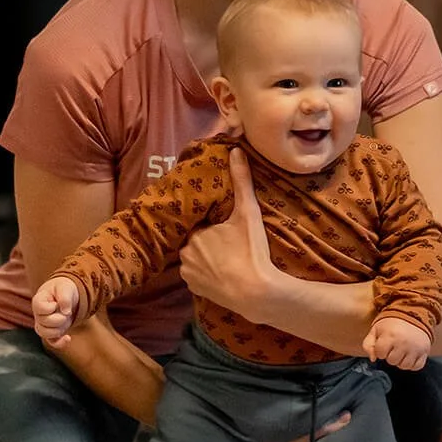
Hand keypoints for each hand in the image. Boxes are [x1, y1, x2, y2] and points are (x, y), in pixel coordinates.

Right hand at [32, 275, 81, 349]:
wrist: (66, 295)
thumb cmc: (63, 289)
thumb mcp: (65, 287)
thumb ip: (64, 297)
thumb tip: (66, 312)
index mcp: (38, 300)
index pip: (39, 308)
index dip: (51, 307)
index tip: (56, 303)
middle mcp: (37, 314)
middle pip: (44, 322)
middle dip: (60, 318)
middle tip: (66, 311)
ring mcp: (43, 325)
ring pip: (45, 334)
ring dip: (60, 328)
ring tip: (66, 319)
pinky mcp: (51, 333)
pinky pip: (52, 342)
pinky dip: (60, 343)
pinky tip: (68, 338)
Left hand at [180, 148, 280, 318]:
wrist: (255, 292)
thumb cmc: (251, 251)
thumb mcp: (248, 213)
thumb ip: (241, 181)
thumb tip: (235, 149)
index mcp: (195, 232)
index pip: (201, 224)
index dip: (215, 227)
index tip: (229, 231)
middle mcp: (186, 253)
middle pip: (197, 242)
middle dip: (210, 242)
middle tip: (232, 245)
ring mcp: (188, 274)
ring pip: (196, 259)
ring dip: (207, 259)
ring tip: (229, 260)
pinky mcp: (195, 290)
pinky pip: (197, 277)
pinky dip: (207, 275)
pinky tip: (223, 275)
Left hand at [364, 316, 430, 370]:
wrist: (413, 315)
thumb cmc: (391, 324)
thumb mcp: (376, 330)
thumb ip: (368, 344)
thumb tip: (373, 359)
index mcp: (390, 336)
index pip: (380, 354)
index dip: (380, 350)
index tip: (384, 343)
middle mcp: (404, 343)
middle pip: (392, 361)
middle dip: (390, 355)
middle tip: (393, 347)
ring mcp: (415, 348)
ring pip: (404, 366)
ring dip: (401, 361)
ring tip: (401, 351)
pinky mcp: (425, 351)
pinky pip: (416, 366)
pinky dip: (412, 363)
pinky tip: (409, 355)